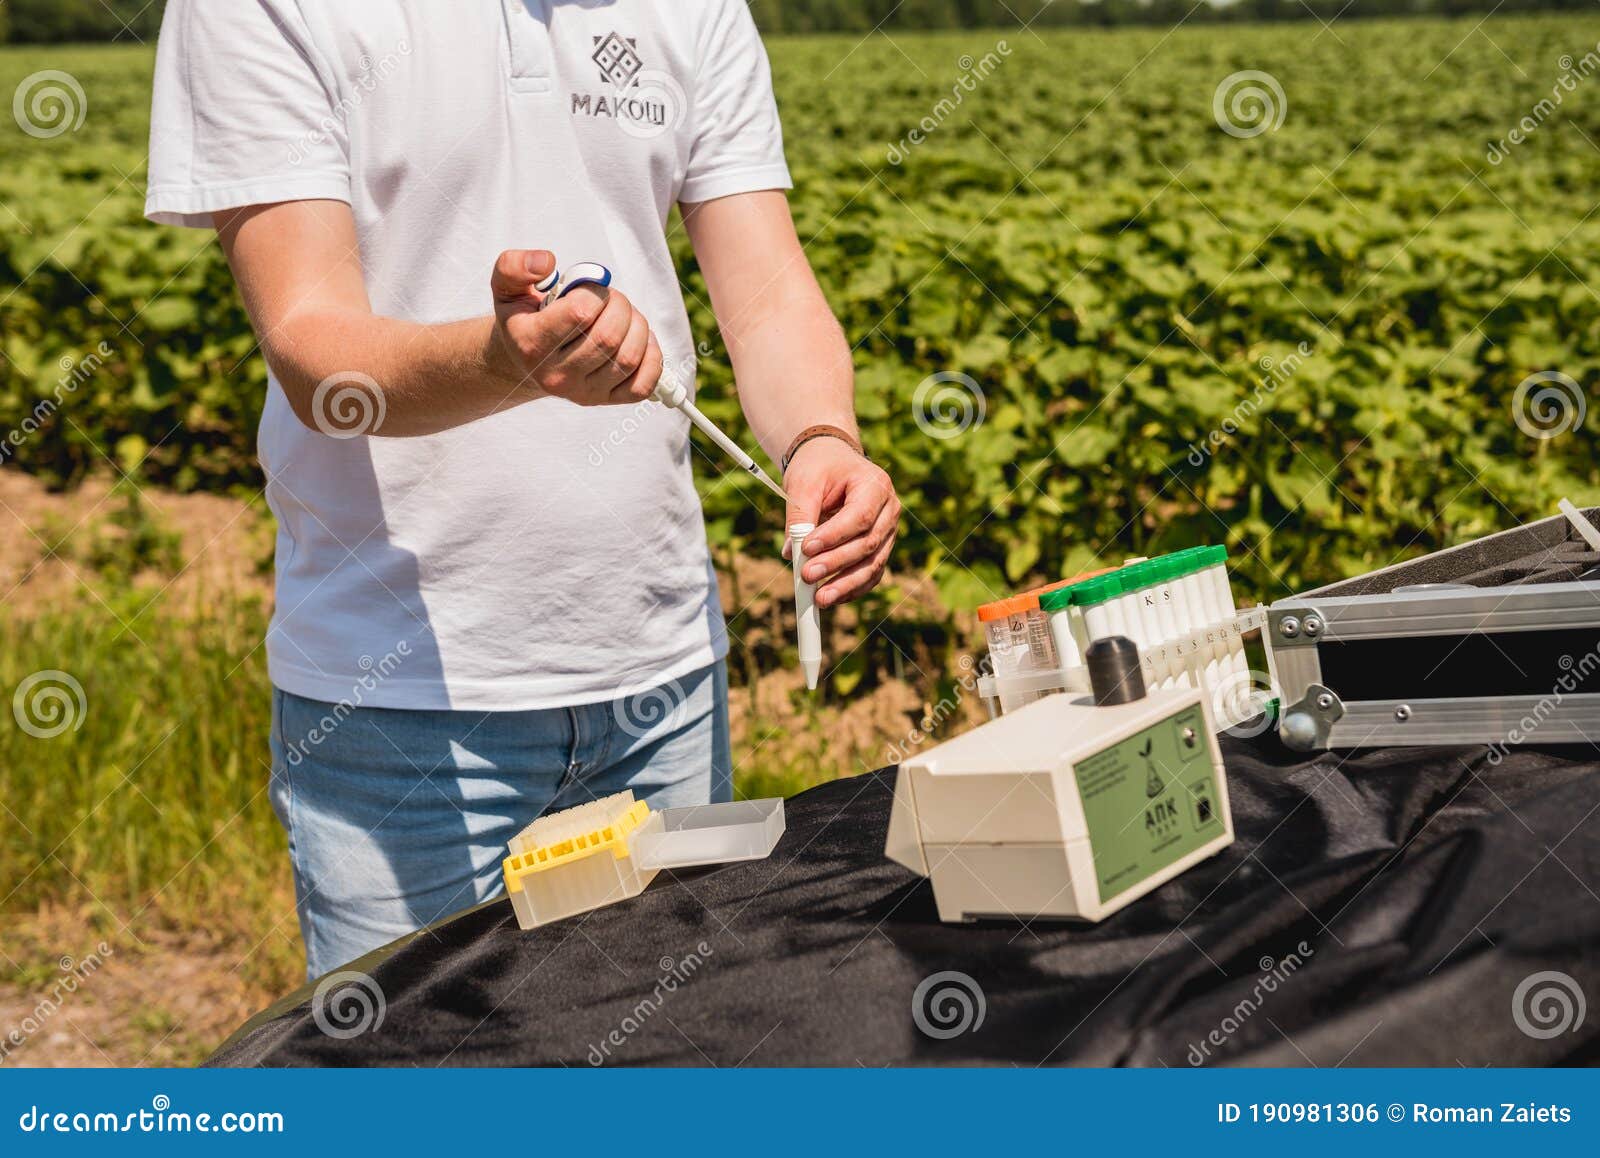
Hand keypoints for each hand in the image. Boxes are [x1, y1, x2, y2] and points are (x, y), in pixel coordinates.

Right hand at [488, 249, 662, 404]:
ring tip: (624, 315)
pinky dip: (652, 358)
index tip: (589, 288)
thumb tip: (547, 262)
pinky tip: (638, 339)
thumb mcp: (507, 287)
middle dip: (620, 306)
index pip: (581, 313)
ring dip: (638, 326)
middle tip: (612, 298)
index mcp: (531, 344)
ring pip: (629, 358)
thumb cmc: (524, 317)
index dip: (595, 292)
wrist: (526, 359)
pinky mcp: (605, 401)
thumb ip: (515, 266)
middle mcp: (556, 376)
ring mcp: (583, 393)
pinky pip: (642, 386)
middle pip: (609, 336)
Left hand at [784, 437, 899, 607]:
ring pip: (873, 564)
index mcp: (875, 485)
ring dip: (845, 584)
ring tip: (819, 598)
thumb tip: (791, 554)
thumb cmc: (819, 468)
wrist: (833, 462)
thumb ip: (799, 516)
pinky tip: (831, 598)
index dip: (835, 536)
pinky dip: (852, 588)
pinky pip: (871, 574)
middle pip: (868, 543)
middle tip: (807, 576)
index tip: (807, 549)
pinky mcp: (880, 548)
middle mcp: (889, 509)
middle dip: (836, 563)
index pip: (860, 516)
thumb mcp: (804, 482)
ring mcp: (888, 531)